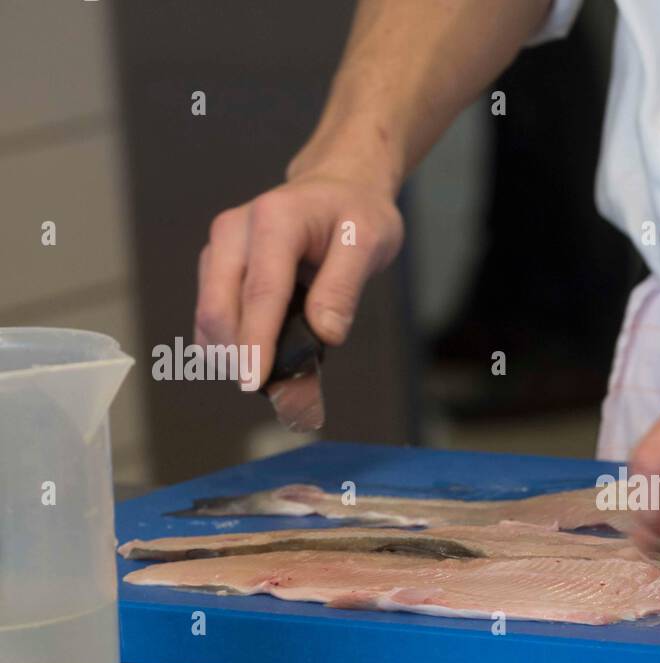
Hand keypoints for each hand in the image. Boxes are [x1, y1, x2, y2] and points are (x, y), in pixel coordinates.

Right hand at [194, 170, 403, 429]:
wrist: (339, 187)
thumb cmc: (356, 213)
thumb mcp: (369, 241)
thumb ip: (344, 286)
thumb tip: (324, 334)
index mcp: (275, 220)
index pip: (261, 291)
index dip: (256, 342)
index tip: (253, 382)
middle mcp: (235, 231)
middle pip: (221, 307)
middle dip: (242, 356)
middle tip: (281, 397)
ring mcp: (221, 249)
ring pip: (211, 316)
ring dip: (236, 354)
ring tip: (280, 381)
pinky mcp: (217, 267)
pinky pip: (214, 316)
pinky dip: (233, 344)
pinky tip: (262, 360)